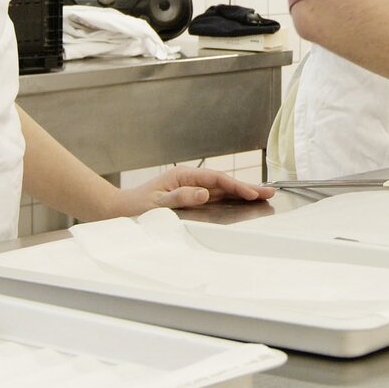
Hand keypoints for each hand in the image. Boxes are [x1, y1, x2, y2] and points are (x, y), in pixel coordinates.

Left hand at [114, 166, 277, 215]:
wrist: (118, 211)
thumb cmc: (135, 208)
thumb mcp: (156, 204)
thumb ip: (181, 197)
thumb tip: (205, 192)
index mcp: (183, 176)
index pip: (216, 180)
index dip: (236, 187)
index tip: (252, 193)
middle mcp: (189, 180)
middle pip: (223, 183)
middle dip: (246, 187)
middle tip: (270, 191)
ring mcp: (190, 189)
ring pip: (221, 190)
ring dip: (241, 193)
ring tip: (263, 195)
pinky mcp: (189, 198)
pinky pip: (214, 197)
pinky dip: (230, 199)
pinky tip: (241, 201)